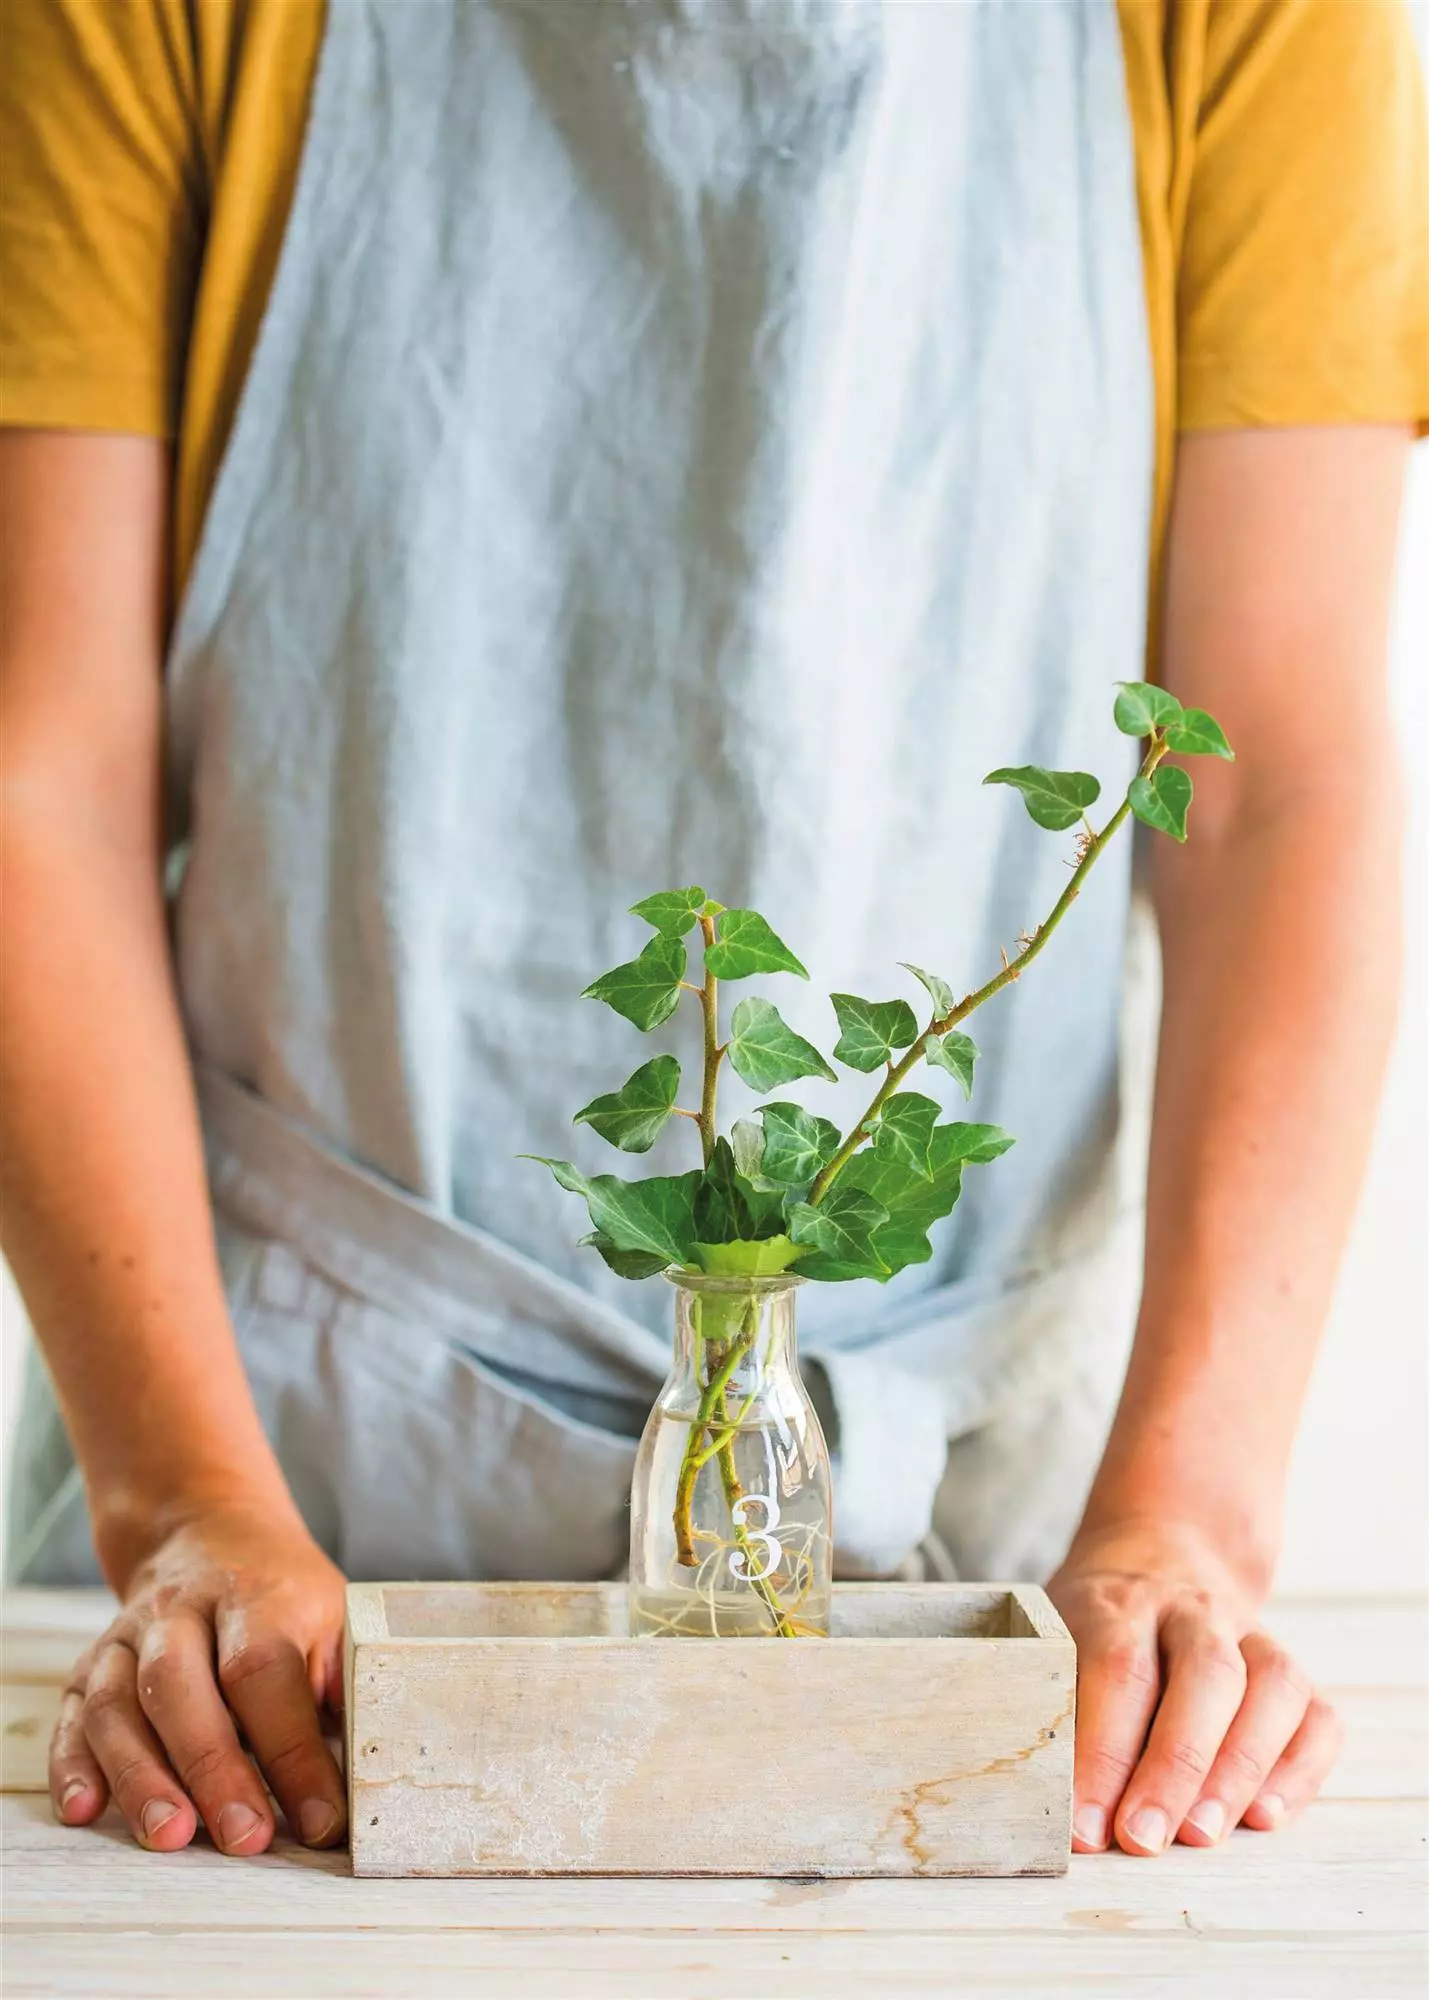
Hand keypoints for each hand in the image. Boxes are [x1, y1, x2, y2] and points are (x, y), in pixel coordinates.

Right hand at [50, 1505, 347, 1855]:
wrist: (209, 1534)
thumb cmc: (283, 1596)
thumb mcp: (331, 1615)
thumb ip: (343, 1684)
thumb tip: (372, 1768)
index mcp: (256, 1595)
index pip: (266, 1672)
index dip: (292, 1751)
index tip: (319, 1820)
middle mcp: (182, 1611)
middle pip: (182, 1685)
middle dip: (212, 1769)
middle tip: (243, 1839)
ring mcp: (129, 1635)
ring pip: (117, 1702)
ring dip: (140, 1776)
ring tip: (169, 1838)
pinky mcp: (91, 1664)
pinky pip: (72, 1715)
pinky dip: (72, 1766)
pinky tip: (85, 1812)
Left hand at [1048, 1520, 1342, 1855]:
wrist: (1162, 1551)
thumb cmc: (1096, 1619)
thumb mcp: (1056, 1632)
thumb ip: (1056, 1698)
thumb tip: (1047, 1798)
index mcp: (1123, 1600)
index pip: (1118, 1669)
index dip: (1102, 1753)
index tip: (1085, 1827)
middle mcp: (1195, 1609)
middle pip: (1204, 1674)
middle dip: (1175, 1766)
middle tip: (1144, 1838)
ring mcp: (1252, 1634)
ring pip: (1273, 1686)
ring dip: (1240, 1770)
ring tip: (1202, 1835)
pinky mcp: (1290, 1669)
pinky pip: (1319, 1717)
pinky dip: (1299, 1772)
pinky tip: (1264, 1818)